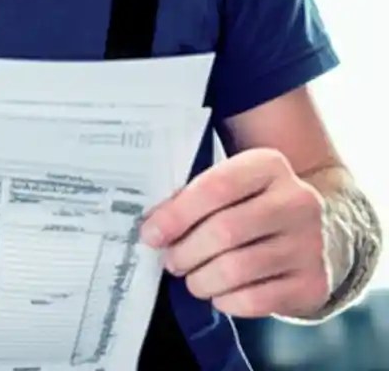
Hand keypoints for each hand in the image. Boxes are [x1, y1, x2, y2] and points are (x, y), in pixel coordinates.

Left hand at [139, 148, 332, 317]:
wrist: (315, 236)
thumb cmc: (251, 208)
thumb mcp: (229, 188)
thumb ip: (191, 198)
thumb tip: (153, 227)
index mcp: (268, 166)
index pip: (215, 188)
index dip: (176, 215)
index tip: (151, 234)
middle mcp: (297, 201)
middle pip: (224, 231)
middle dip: (185, 252)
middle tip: (172, 261)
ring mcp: (311, 243)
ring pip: (237, 269)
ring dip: (201, 280)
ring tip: (193, 279)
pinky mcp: (314, 283)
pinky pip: (255, 300)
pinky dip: (226, 301)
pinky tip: (220, 293)